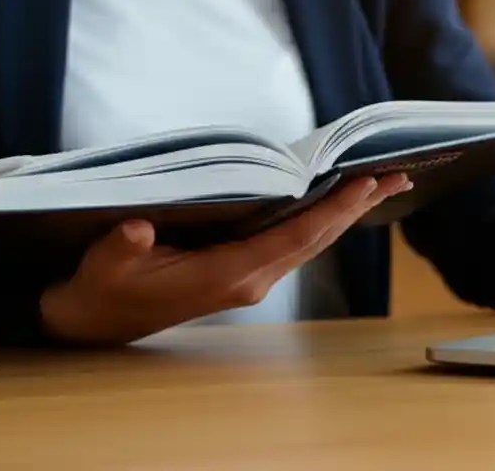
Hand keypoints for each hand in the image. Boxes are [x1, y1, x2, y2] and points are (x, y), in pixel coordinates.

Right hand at [40, 174, 413, 344]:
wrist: (95, 320)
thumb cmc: (104, 286)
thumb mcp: (108, 263)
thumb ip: (124, 246)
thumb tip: (139, 227)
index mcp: (230, 274)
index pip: (296, 236)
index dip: (333, 208)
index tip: (368, 183)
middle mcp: (252, 278)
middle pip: (317, 237)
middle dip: (357, 206)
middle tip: (399, 175)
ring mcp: (252, 277)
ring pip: (311, 241)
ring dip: (346, 212)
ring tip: (382, 183)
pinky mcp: (245, 271)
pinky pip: (294, 241)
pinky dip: (321, 218)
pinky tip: (338, 201)